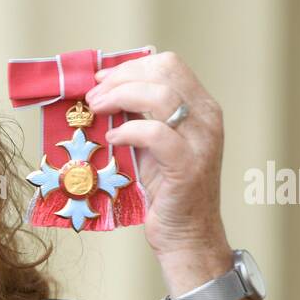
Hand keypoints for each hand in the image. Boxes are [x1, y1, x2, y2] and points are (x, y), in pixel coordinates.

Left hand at [84, 51, 226, 256]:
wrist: (186, 235)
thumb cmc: (165, 192)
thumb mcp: (151, 146)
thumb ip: (137, 117)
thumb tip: (101, 94)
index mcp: (200, 107)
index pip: (168, 64)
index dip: (130, 67)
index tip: (101, 81)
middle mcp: (206, 118)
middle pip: (164, 71)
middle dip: (120, 78)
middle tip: (93, 97)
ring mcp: (200, 141)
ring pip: (161, 95)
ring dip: (120, 97)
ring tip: (98, 111)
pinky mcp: (187, 166)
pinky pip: (156, 134)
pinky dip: (129, 130)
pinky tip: (112, 139)